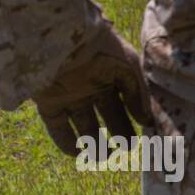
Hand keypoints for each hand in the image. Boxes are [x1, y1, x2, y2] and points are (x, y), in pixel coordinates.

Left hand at [33, 24, 152, 155]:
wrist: (63, 38)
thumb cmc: (100, 49)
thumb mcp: (128, 68)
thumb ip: (138, 95)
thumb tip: (146, 121)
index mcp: (110, 74)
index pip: (125, 102)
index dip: (133, 119)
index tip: (143, 135)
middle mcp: (90, 86)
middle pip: (107, 116)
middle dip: (118, 133)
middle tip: (126, 149)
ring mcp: (69, 96)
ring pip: (84, 126)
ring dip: (94, 144)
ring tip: (106, 156)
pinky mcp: (48, 103)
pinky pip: (58, 128)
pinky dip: (67, 143)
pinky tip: (79, 154)